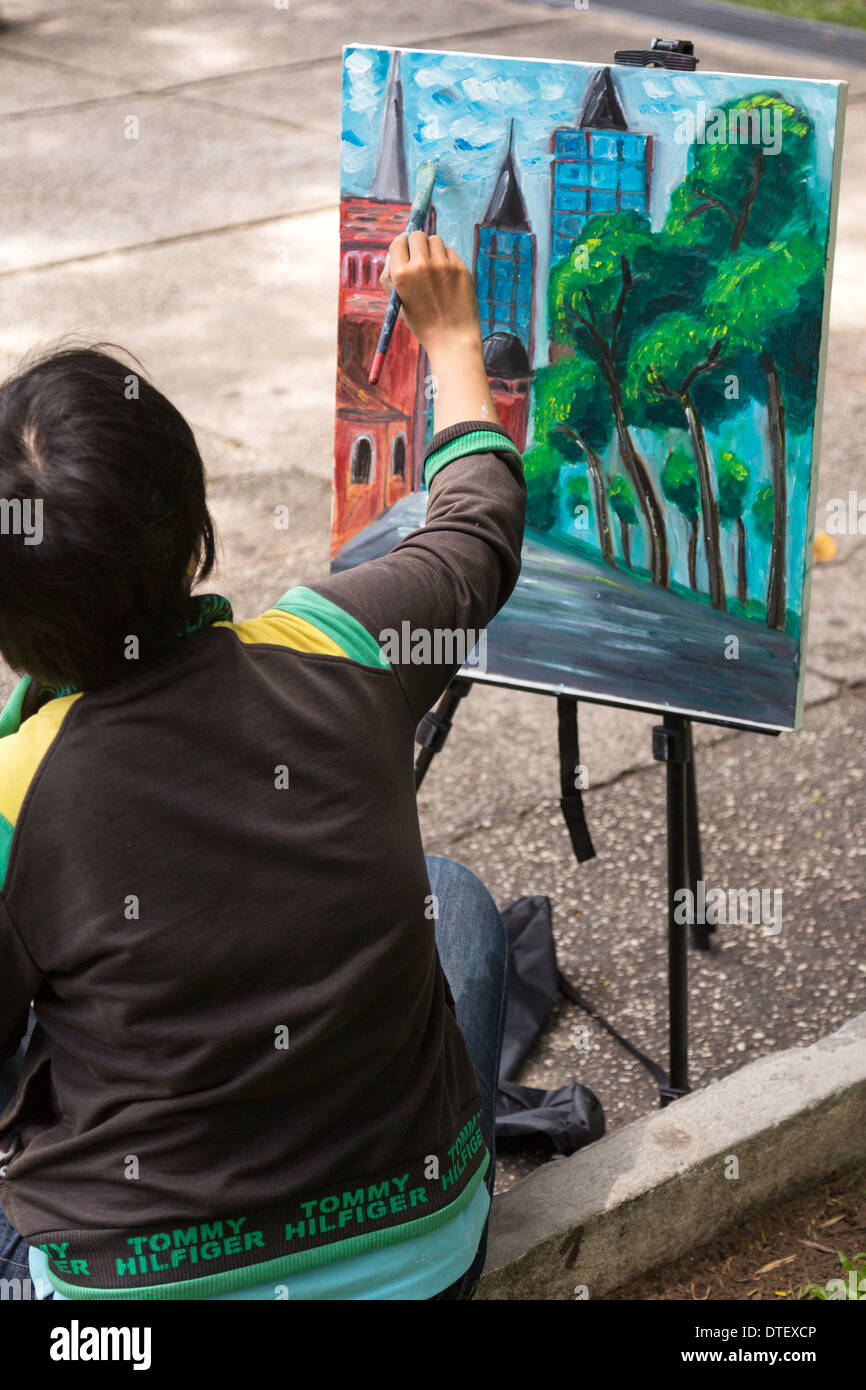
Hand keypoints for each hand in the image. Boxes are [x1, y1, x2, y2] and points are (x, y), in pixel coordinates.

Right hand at [380, 231, 482, 363]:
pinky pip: (450, 252)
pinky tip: (447, 278)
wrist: (452, 340)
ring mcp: (442, 265)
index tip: (407, 248)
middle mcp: (421, 266)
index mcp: (401, 275)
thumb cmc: (423, 323)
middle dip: (418, 243)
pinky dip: (447, 259)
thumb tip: (395, 251)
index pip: (398, 242)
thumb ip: (392, 275)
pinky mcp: (459, 267)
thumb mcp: (399, 301)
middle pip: (418, 235)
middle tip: (421, 255)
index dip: (402, 244)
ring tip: (435, 269)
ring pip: (435, 240)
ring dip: (433, 249)